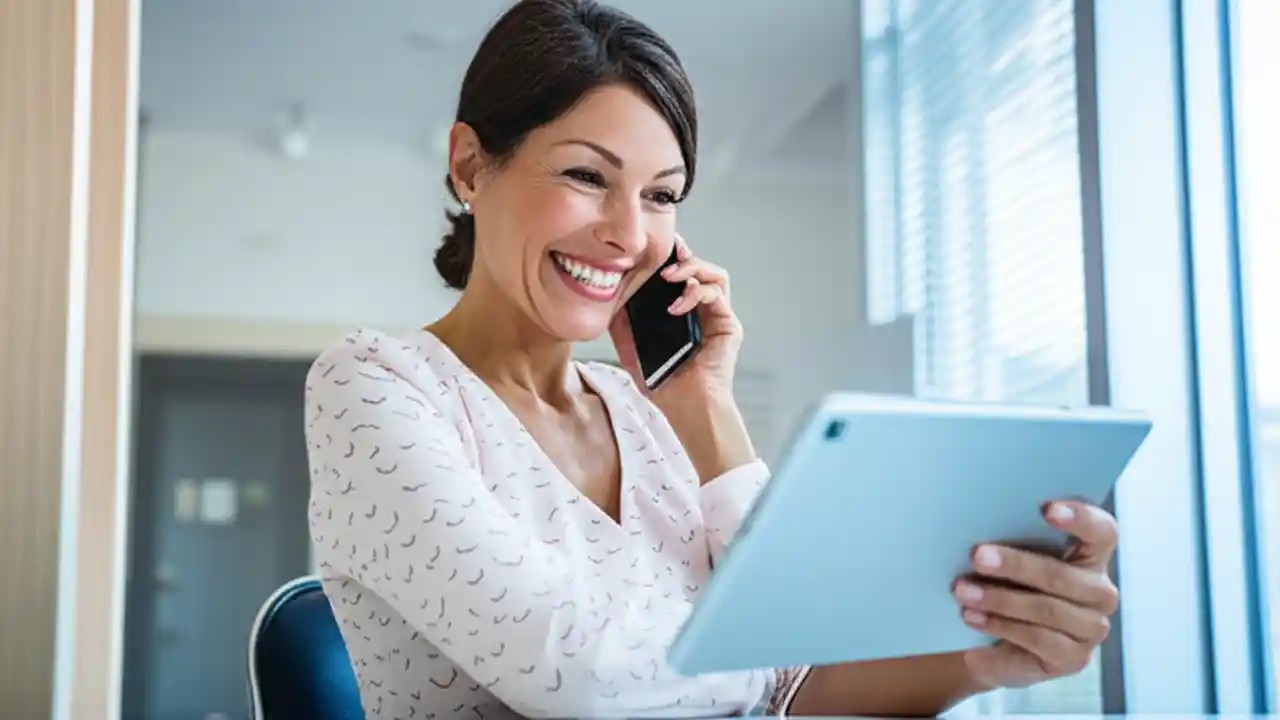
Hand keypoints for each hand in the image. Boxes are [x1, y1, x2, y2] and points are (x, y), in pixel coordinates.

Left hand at [610, 234, 755, 481]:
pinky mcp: (728, 325)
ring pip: (714, 274)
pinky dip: (696, 292)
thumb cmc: (664, 386)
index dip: (668, 258)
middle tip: (662, 253)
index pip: (679, 276)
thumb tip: (607, 303)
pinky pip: (717, 294)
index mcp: (683, 314)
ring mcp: (718, 317)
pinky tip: (677, 307)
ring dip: (692, 268)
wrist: (688, 410)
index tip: (650, 248)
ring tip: (669, 276)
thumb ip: (623, 329)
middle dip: (681, 255)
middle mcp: (703, 311)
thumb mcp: (633, 352)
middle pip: (699, 267)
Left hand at [952, 501, 1119, 689]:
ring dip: (999, 599)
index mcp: (1092, 556)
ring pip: (1046, 609)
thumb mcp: (1011, 560)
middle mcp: (1100, 592)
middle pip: (1062, 575)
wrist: (996, 641)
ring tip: (962, 591)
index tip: (1045, 508)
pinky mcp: (1074, 658)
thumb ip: (1010, 539)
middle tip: (977, 555)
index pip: (1102, 531)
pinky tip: (972, 617)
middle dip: (1015, 564)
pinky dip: (999, 625)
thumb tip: (974, 519)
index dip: (1080, 517)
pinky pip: (1037, 639)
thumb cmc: (1007, 585)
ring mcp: (1091, 628)